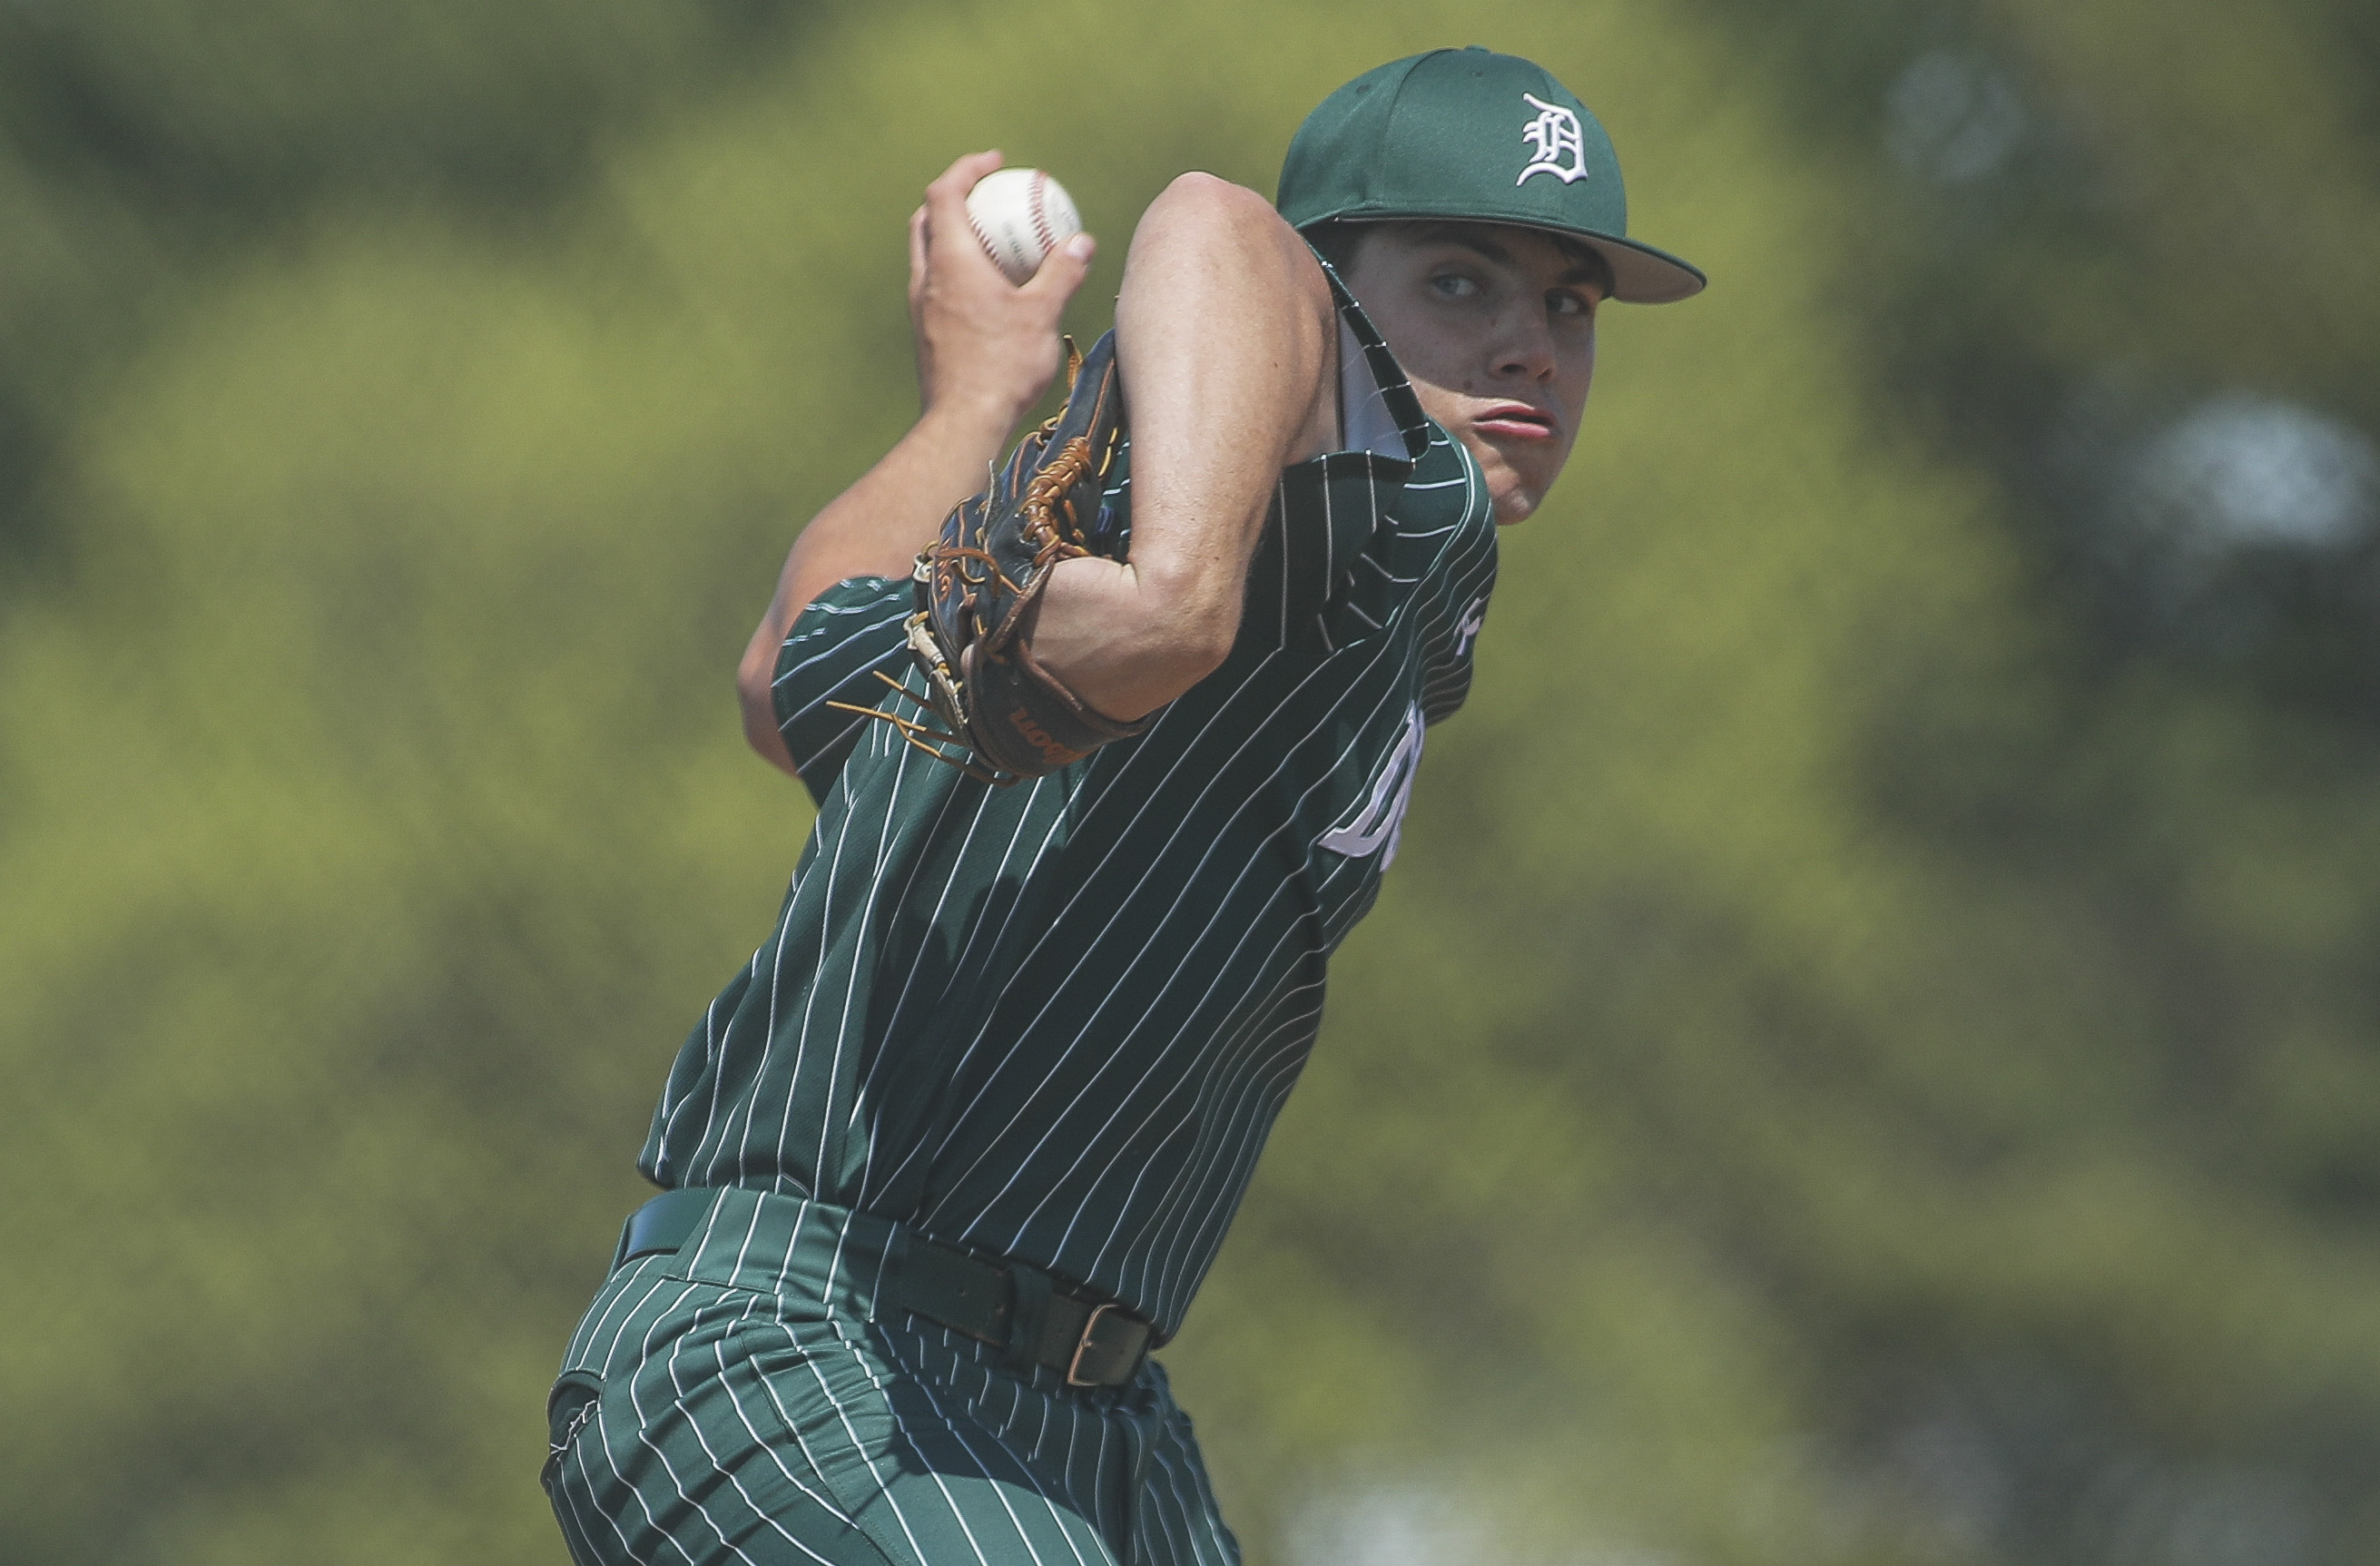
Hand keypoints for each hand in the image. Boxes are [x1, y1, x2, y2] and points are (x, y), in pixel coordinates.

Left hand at [908, 151, 1096, 432]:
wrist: (962, 423)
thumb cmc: (1002, 368)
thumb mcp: (1042, 316)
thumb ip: (1062, 274)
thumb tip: (1082, 243)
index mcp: (951, 261)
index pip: (945, 193)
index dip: (967, 169)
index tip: (995, 164)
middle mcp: (927, 277)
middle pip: (926, 218)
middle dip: (953, 197)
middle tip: (988, 197)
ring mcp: (921, 306)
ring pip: (927, 253)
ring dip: (952, 235)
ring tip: (990, 240)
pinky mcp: (925, 331)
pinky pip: (937, 284)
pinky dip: (956, 269)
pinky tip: (986, 289)